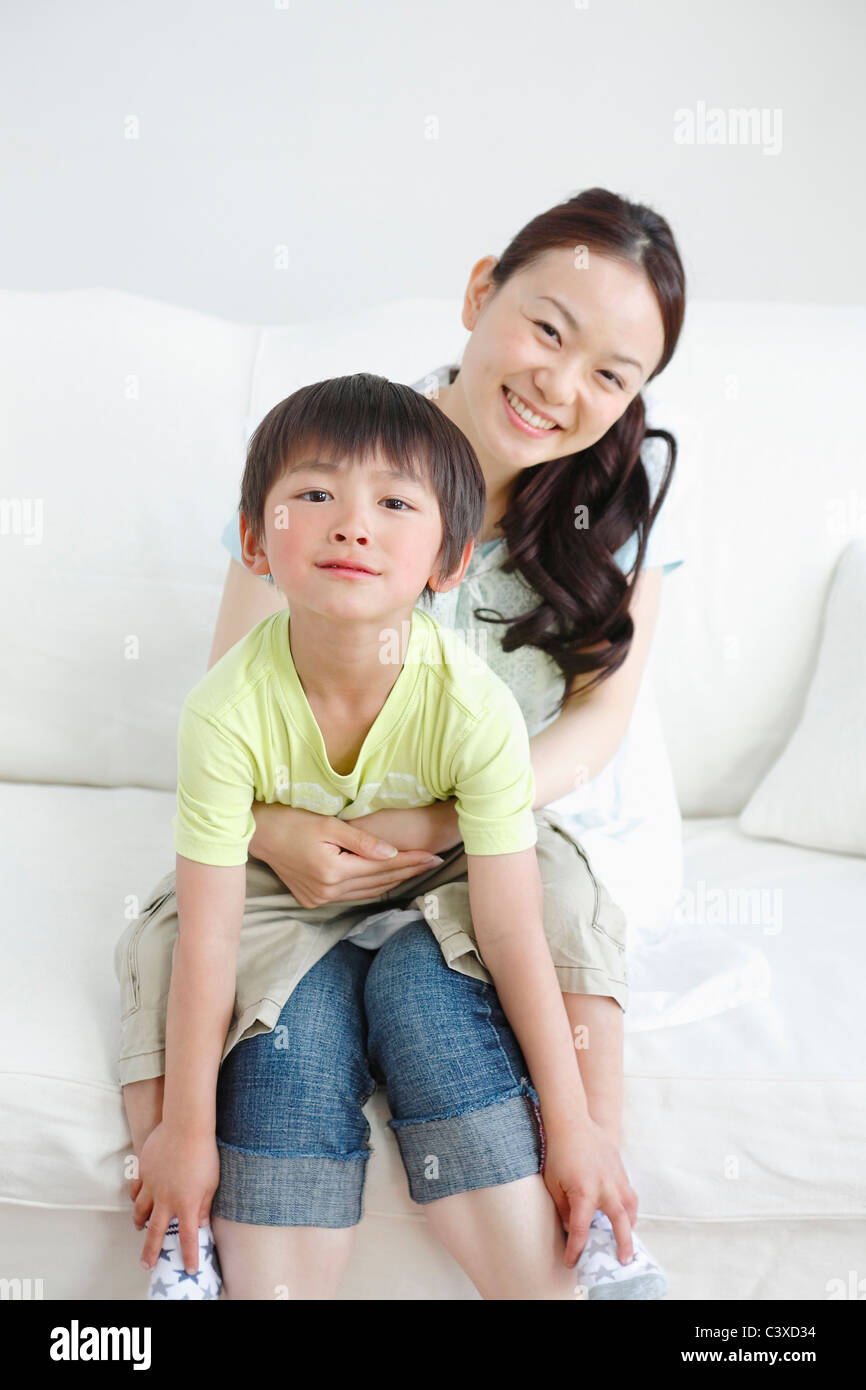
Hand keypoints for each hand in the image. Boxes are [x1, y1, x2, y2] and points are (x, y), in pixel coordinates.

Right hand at [133, 1122, 219, 1275]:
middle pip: (156, 1232)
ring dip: (139, 1222)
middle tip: (146, 1264)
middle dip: (151, 1251)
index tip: (189, 1269)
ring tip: (139, 1229)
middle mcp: (166, 1199)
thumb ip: (204, 1205)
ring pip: (140, 1210)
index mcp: (186, 1204)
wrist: (186, 1126)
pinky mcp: (144, 1171)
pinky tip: (136, 1200)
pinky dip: (135, 1197)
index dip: (188, 1255)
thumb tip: (200, 1223)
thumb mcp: (211, 1182)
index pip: (188, 1237)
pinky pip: (136, 1189)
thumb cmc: (204, 1153)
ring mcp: (152, 1185)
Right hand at [250, 802, 444, 907]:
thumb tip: (393, 852)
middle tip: (434, 862)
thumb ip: (362, 841)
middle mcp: (327, 891)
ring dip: (392, 881)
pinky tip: (385, 879)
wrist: (257, 833)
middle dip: (408, 872)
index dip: (410, 861)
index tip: (433, 855)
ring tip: (416, 870)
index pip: (382, 867)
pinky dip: (370, 887)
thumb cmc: (292, 820)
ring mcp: (319, 898)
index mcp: (332, 871)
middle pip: (378, 881)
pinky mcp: (312, 900)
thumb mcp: (329, 825)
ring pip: (366, 892)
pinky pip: (351, 895)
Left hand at [542, 1118, 638, 1269]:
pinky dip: (629, 1205)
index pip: (581, 1230)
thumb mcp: (554, 1184)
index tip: (572, 1261)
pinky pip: (628, 1191)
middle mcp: (605, 1188)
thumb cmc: (558, 1153)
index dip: (576, 1249)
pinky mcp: (619, 1168)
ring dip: (630, 1223)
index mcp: (585, 1194)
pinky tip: (624, 1210)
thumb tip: (571, 1227)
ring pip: (630, 1206)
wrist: (571, 1122)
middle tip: (624, 1261)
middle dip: (623, 1244)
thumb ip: (564, 1209)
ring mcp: (615, 1177)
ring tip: (628, 1235)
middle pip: (619, 1222)